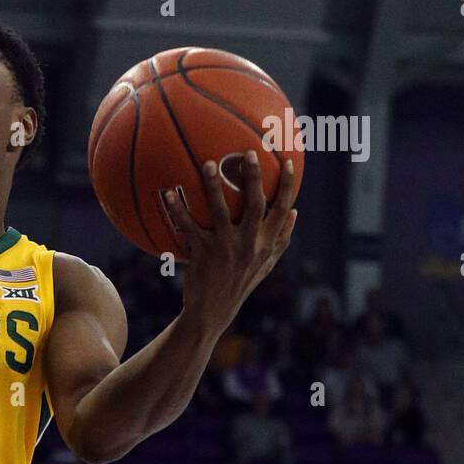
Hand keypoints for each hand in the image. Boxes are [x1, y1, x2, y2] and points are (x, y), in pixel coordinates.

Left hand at [163, 149, 297, 331]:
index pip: (283, 209)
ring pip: (220, 211)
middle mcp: (249, 244)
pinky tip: (168, 194)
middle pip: (256, 205)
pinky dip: (177, 210)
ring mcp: (225, 248)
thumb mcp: (266, 264)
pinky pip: (189, 227)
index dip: (287, 185)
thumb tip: (295, 211)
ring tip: (207, 164)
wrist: (213, 311)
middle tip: (249, 152)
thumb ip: (281, 239)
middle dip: (253, 177)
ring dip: (213, 186)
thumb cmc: (240, 283)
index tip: (287, 160)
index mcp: (267, 244)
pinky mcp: (202, 253)